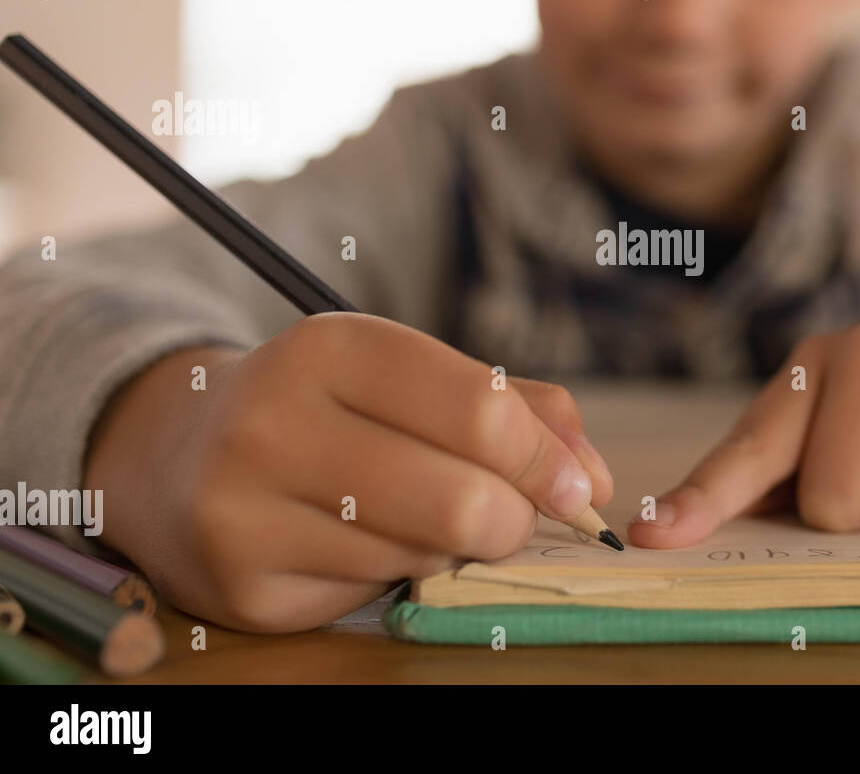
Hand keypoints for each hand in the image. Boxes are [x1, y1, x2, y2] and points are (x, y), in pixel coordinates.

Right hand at [85, 313, 610, 631]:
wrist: (180, 457)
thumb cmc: (330, 409)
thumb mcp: (411, 376)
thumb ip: (517, 408)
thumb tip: (597, 482)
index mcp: (331, 345)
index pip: (480, 410)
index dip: (549, 459)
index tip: (578, 487)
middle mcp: (276, 420)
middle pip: (462, 501)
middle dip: (514, 521)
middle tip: (510, 517)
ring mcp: (247, 508)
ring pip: (423, 556)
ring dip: (449, 548)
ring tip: (412, 514)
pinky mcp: (244, 585)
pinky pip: (373, 595)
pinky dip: (393, 576)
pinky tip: (356, 543)